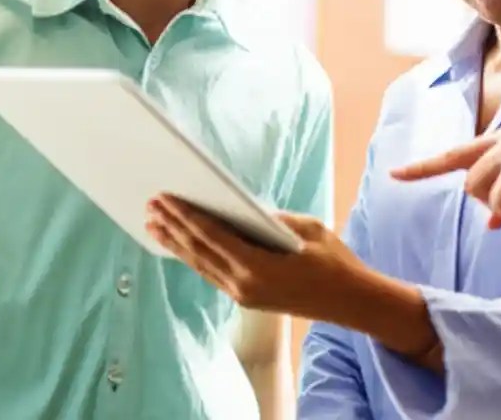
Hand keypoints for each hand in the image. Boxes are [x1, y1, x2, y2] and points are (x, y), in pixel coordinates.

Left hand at [145, 196, 364, 320]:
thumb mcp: (308, 230)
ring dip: (176, 243)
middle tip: (151, 205)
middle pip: (199, 251)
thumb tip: (246, 210)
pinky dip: (193, 256)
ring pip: (200, 265)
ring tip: (154, 224)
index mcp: (258, 267)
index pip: (212, 236)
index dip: (186, 215)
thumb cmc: (334, 261)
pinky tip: (180, 245)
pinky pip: (211, 273)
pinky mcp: (246, 297)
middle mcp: (243, 285)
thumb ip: (275, 219)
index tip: (166, 198)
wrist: (349, 302)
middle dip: (173, 227)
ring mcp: (243, 294)